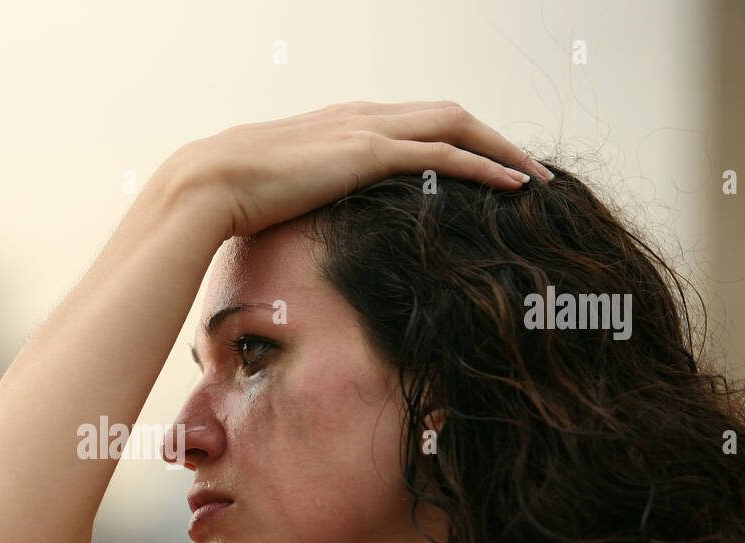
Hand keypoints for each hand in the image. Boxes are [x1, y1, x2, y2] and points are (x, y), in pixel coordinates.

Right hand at [172, 100, 553, 239]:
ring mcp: (367, 130)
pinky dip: (485, 166)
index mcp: (341, 123)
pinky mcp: (369, 153)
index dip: (456, 140)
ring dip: (503, 149)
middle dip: (494, 138)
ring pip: (457, 126)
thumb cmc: (228, 196)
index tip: (482, 164)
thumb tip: (296, 226)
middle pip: (448, 114)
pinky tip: (513, 185)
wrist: (206, 182)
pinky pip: (444, 155)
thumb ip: (298, 196)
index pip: (414, 122)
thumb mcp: (275, 192)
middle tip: (529, 169)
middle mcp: (362, 116)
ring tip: (538, 177)